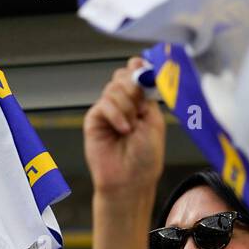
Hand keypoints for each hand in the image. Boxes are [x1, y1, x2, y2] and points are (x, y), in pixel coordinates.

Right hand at [83, 57, 165, 199]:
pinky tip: (123, 130)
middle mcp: (124, 103)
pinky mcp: (94, 119)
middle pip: (123, 75)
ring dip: (127, 107)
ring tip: (131, 129)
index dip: (140, 68)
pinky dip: (116, 114)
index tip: (145, 71)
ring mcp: (108, 110)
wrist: (130, 181)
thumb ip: (147, 95)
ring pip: (114, 88)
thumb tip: (140, 69)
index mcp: (140, 102)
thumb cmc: (145, 157)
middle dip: (133, 87)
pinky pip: (104, 103)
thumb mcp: (154, 121)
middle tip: (140, 109)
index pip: (137, 73)